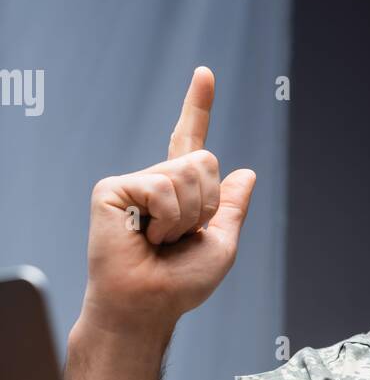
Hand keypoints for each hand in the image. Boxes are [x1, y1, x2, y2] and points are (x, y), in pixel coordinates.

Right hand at [80, 68, 255, 337]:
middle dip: (205, 204)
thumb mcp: (221, 246)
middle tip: (177, 238)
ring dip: (185, 217)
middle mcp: (156, 181)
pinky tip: (144, 237)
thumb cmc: (179, 285)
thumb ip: (232, 209)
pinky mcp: (113, 188)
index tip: (204, 73)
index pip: (191, 141)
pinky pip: (162, 187)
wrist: (146, 306)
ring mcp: (134, 182)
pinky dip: (165, 218)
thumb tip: (246, 172)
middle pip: (205, 161)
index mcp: (180, 192)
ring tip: (158, 241)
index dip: (198, 107)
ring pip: (188, 173)